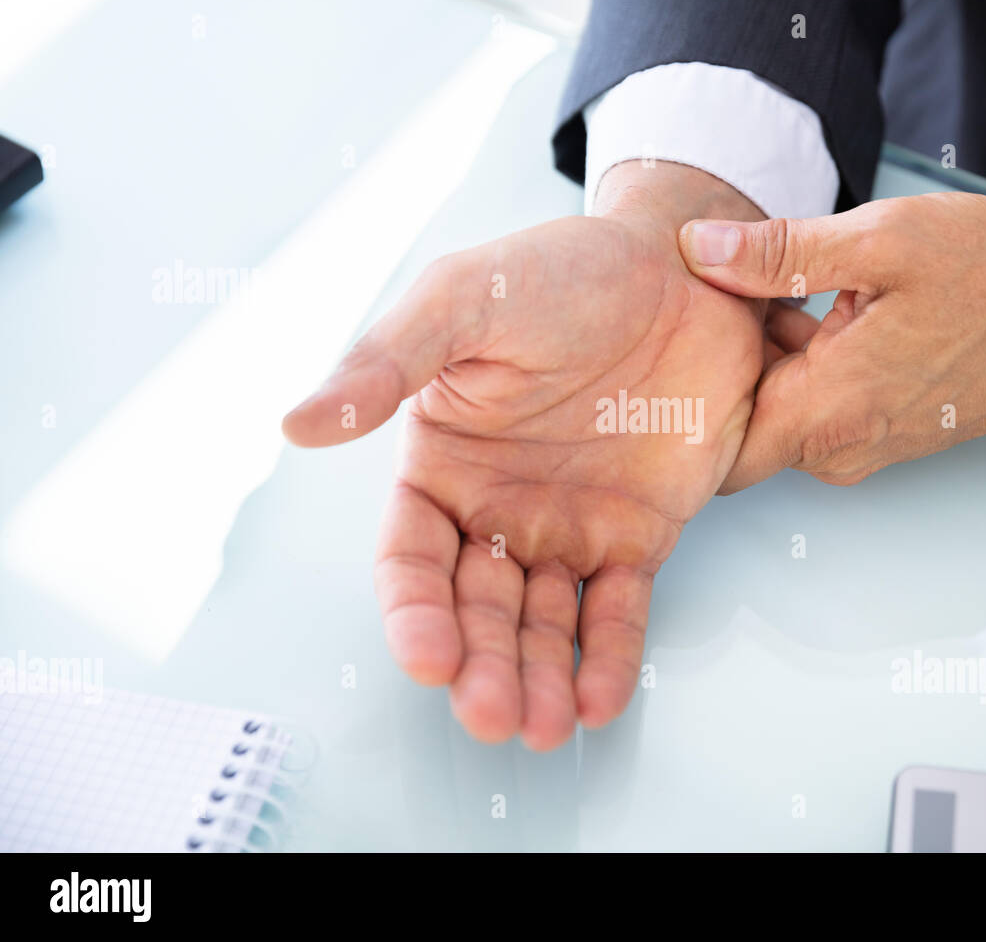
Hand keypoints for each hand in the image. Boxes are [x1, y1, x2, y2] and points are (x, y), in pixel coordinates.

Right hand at [283, 162, 765, 748]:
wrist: (681, 265)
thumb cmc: (562, 271)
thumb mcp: (462, 300)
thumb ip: (385, 363)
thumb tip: (297, 423)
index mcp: (443, 464)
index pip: (412, 558)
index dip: (415, 612)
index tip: (426, 656)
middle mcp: (498, 509)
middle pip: (478, 609)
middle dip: (483, 666)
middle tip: (493, 713)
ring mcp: (569, 527)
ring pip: (545, 624)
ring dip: (542, 678)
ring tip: (544, 727)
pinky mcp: (638, 534)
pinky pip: (619, 608)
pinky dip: (610, 656)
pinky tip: (598, 699)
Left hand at [678, 192, 985, 490]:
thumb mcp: (880, 241)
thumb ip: (780, 253)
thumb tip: (699, 249)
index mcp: (827, 411)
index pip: (714, 447)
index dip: (689, 395)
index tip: (684, 334)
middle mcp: (839, 447)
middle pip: (740, 425)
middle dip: (723, 365)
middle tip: (724, 288)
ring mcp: (862, 445)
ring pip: (778, 413)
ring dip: (767, 356)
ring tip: (773, 286)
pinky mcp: (881, 431)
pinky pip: (816, 407)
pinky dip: (803, 362)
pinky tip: (817, 304)